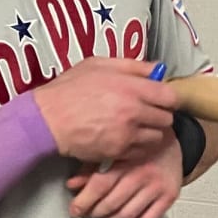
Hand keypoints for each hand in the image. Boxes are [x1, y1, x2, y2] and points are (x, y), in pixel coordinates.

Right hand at [32, 57, 177, 163]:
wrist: (47, 119)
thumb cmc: (70, 88)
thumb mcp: (100, 65)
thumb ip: (133, 66)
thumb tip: (157, 70)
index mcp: (132, 88)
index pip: (170, 97)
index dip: (166, 98)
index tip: (159, 99)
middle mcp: (134, 112)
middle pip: (166, 119)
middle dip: (159, 115)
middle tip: (146, 113)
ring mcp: (127, 135)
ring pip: (157, 137)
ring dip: (150, 132)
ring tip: (136, 126)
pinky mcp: (118, 152)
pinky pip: (141, 152)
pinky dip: (137, 146)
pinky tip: (126, 138)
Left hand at [66, 138, 182, 217]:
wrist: (171, 142)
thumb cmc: (136, 148)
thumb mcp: (113, 152)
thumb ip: (91, 168)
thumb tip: (71, 185)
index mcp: (126, 159)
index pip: (100, 186)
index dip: (83, 201)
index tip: (75, 210)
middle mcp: (143, 173)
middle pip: (111, 203)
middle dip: (95, 213)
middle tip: (89, 213)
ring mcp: (158, 186)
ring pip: (127, 215)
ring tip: (105, 215)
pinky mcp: (170, 196)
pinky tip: (127, 215)